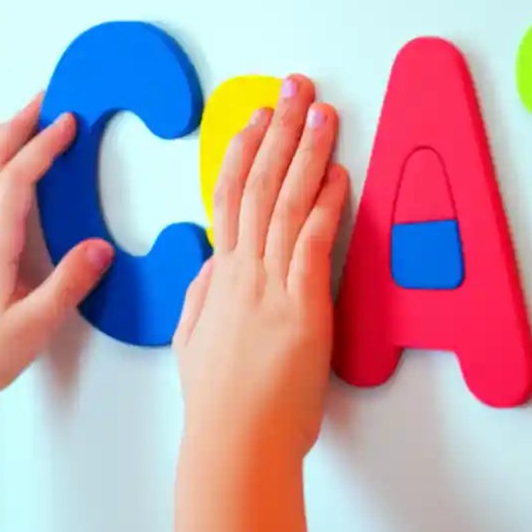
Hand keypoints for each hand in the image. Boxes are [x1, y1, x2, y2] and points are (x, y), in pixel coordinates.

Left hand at [0, 94, 113, 404]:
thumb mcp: (31, 327)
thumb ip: (68, 285)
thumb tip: (99, 249)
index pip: (19, 177)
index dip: (45, 144)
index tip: (69, 120)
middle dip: (19, 123)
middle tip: (46, 99)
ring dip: (7, 142)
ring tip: (33, 126)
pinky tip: (12, 178)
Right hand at [174, 75, 348, 460]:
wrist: (235, 443)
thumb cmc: (221, 405)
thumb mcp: (194, 342)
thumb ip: (203, 298)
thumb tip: (211, 265)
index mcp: (219, 279)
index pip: (228, 198)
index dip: (241, 152)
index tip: (255, 119)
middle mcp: (243, 272)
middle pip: (258, 185)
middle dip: (278, 130)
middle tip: (294, 88)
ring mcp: (272, 286)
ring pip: (286, 203)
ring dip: (306, 151)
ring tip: (321, 111)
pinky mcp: (302, 306)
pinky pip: (314, 242)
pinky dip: (327, 203)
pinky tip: (337, 172)